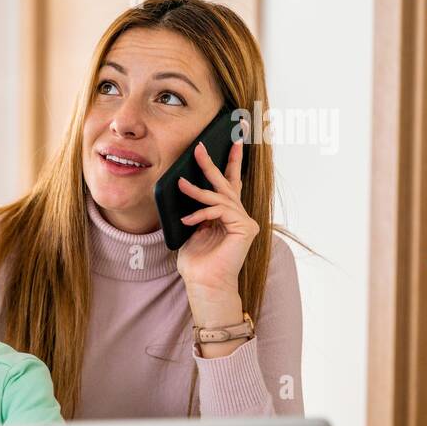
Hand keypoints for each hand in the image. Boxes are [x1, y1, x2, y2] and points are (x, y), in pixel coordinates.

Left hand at [175, 138, 258, 321]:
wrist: (204, 284)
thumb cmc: (196, 261)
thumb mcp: (191, 229)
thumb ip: (196, 210)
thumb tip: (186, 187)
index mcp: (226, 215)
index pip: (228, 184)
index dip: (230, 163)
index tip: (231, 142)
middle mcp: (239, 216)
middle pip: (227, 183)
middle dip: (213, 163)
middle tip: (200, 146)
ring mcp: (244, 222)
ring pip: (220, 196)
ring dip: (198, 190)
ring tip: (181, 183)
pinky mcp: (245, 228)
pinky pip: (220, 211)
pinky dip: (202, 213)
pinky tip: (188, 220)